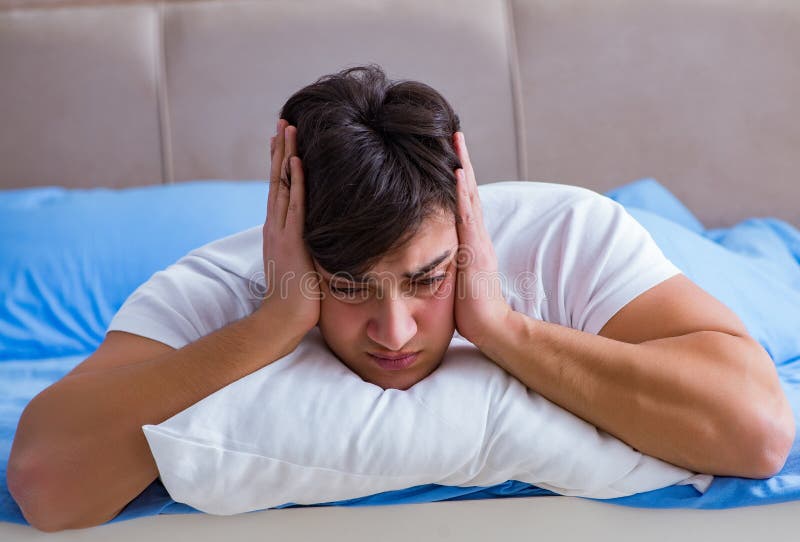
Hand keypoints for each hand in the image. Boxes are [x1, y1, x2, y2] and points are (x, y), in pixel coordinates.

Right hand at [258, 118, 320, 333]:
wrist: (282, 320)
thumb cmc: (298, 299)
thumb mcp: (304, 265)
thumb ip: (309, 247)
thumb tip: (322, 239)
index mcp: (278, 231)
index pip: (280, 190)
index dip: (282, 164)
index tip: (284, 141)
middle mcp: (276, 226)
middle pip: (278, 179)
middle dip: (280, 150)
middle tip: (284, 122)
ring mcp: (281, 232)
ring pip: (283, 185)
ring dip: (285, 155)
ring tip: (288, 128)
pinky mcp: (291, 240)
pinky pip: (295, 205)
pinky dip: (296, 182)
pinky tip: (297, 161)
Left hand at [452, 131, 512, 348]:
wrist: (492, 328)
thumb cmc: (471, 310)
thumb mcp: (454, 278)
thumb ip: (447, 261)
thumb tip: (429, 254)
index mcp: (472, 240)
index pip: (464, 201)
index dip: (457, 176)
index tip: (449, 152)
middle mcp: (478, 234)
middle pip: (469, 189)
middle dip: (461, 160)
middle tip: (453, 132)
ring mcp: (478, 239)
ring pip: (470, 194)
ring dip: (463, 165)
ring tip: (456, 139)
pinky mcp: (475, 249)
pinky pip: (468, 215)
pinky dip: (462, 192)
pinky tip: (457, 172)